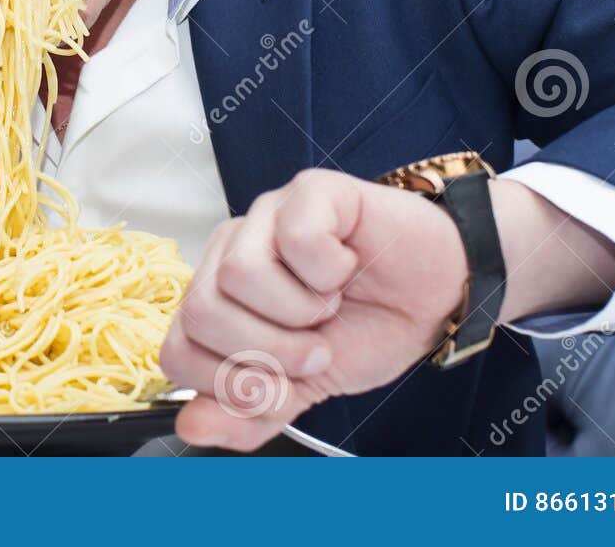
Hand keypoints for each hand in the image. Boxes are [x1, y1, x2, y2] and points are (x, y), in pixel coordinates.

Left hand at [160, 167, 467, 451]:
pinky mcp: (309, 190)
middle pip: (201, 312)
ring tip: (330, 305)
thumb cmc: (368, 328)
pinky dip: (329, 270)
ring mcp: (267, 215)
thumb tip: (189, 425)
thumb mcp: (303, 389)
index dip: (230, 384)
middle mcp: (232, 250)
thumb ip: (247, 411)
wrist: (437, 298)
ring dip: (299, 311)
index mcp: (218, 297)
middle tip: (317, 347)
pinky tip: (346, 268)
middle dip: (268, 351)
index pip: (177, 350)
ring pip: (237, 274)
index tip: (286, 385)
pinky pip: (294, 237)